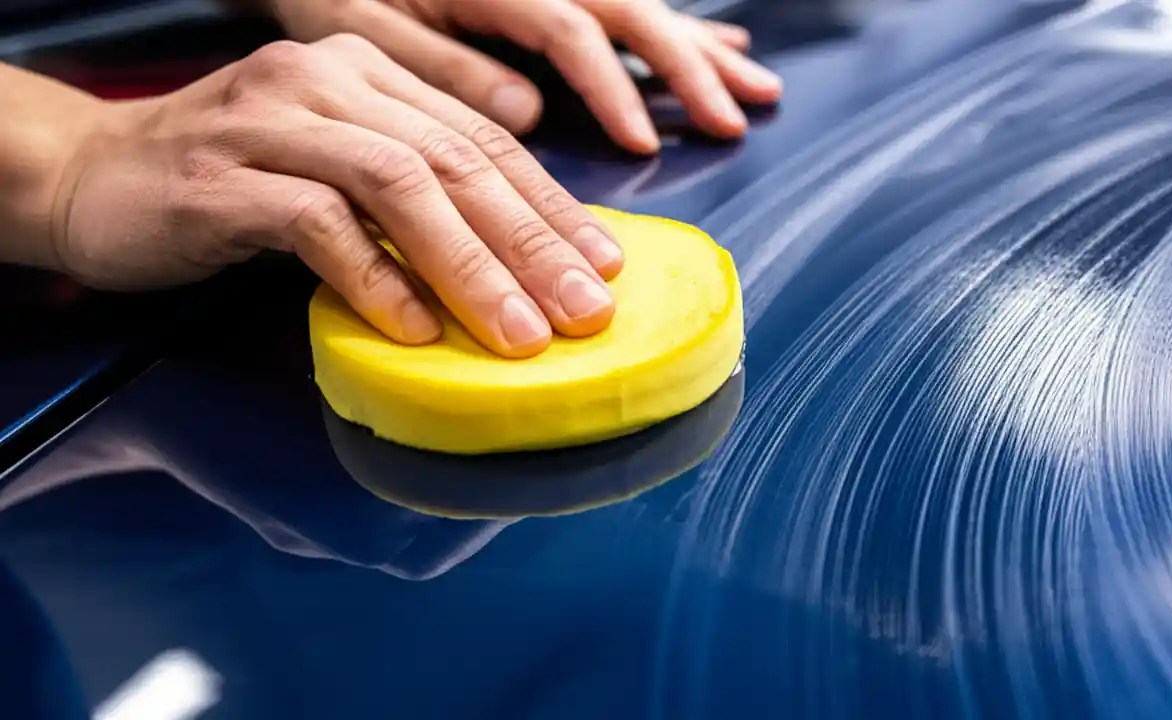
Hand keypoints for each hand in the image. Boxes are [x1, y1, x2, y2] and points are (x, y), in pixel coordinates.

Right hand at [53, 36, 622, 356]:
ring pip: (397, 185)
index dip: (550, 204)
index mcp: (368, 72)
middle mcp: (326, 81)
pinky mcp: (220, 178)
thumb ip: (412, 194)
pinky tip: (415, 328)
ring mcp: (270, 122)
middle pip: (454, 161)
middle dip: (530, 242)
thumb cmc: (231, 186)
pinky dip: (374, 277)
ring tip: (517, 333)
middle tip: (583, 310)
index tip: (603, 266)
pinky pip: (316, 223)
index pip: (481, 138)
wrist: (90, 177)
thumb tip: (515, 260)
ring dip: (468, 266)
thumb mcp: (335, 173)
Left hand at [266, 0, 782, 153]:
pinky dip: (676, 36)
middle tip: (734, 119)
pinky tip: (720, 47)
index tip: (643, 142)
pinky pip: (623, 11)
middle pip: (626, 8)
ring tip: (759, 91)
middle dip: (688, 65)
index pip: (568, 26)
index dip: (610, 84)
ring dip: (701, 50)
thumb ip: (442, 66)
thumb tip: (525, 115)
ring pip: (638, 7)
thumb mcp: (359, 30)